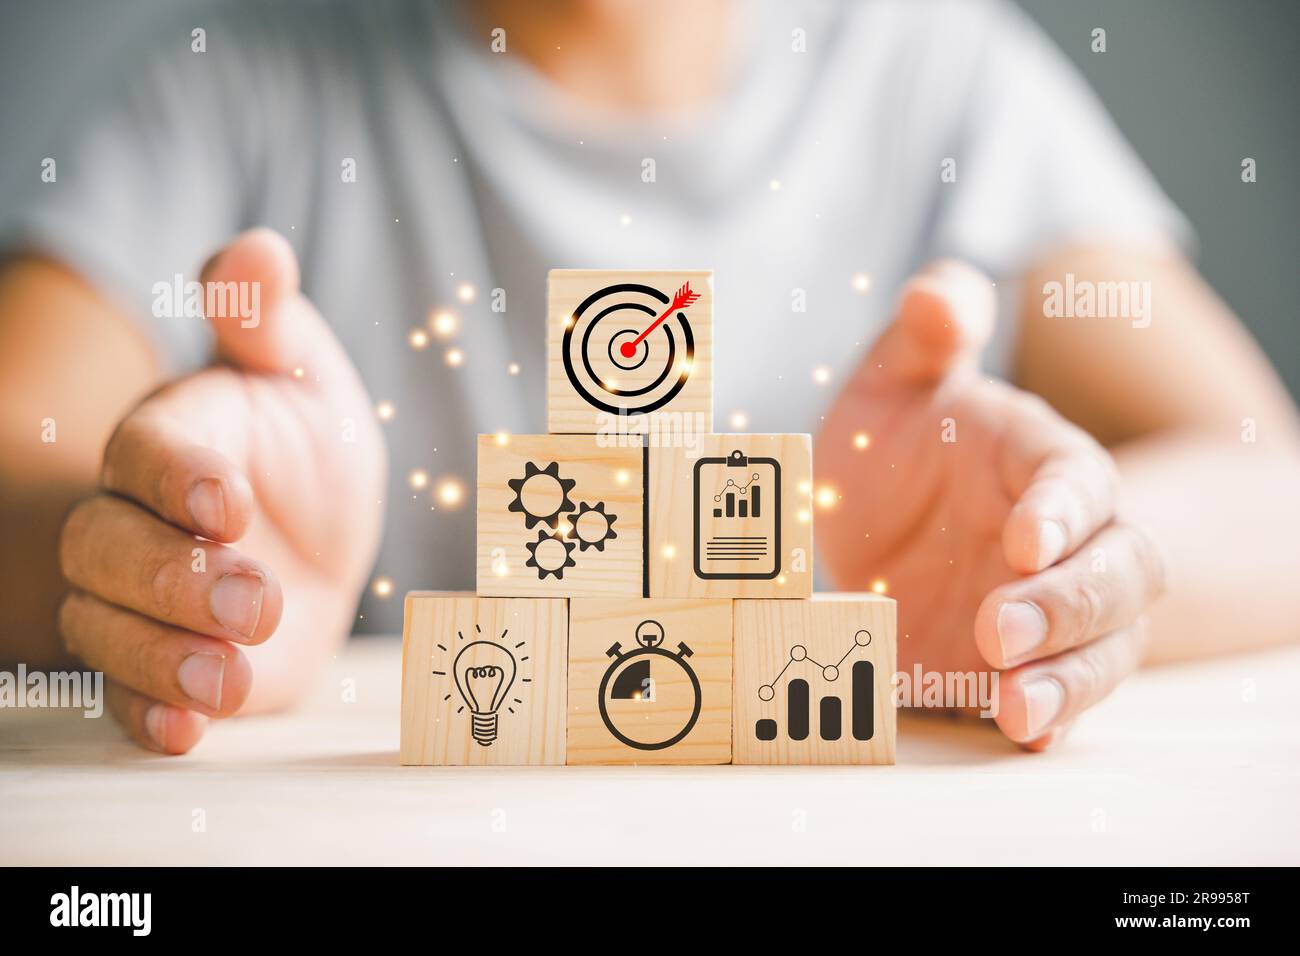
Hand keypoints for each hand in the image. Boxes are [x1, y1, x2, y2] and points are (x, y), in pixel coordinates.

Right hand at [57, 229, 385, 753]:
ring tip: (230, 679)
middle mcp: (137, 520)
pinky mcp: (160, 663)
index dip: (176, 478)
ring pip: (105, 627)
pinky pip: (126, 695)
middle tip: (260, 600)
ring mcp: (141, 597)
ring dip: (162, 657)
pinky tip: (187, 732)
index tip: (227, 504)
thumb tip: (257, 250)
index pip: (146, 452)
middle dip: (174, 580)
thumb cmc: (306, 450)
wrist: (318, 540)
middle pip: (107, 549)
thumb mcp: (309, 384)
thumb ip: (272, 328)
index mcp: (173, 442)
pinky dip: (149, 715)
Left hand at [816, 262, 1164, 748]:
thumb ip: (923, 334)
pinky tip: (1021, 739)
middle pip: (1120, 573)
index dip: (1064, 511)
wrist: (880, 525)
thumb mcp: (893, 382)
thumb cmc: (897, 444)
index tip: (1024, 540)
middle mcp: (1066, 541)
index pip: (1080, 482)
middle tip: (999, 630)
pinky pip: (1060, 700)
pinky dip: (1049, 721)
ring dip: (1068, 678)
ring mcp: (1051, 610)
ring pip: (1105, 647)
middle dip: (1070, 603)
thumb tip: (941, 295)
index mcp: (1040, 461)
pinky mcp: (1023, 668)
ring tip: (1013, 704)